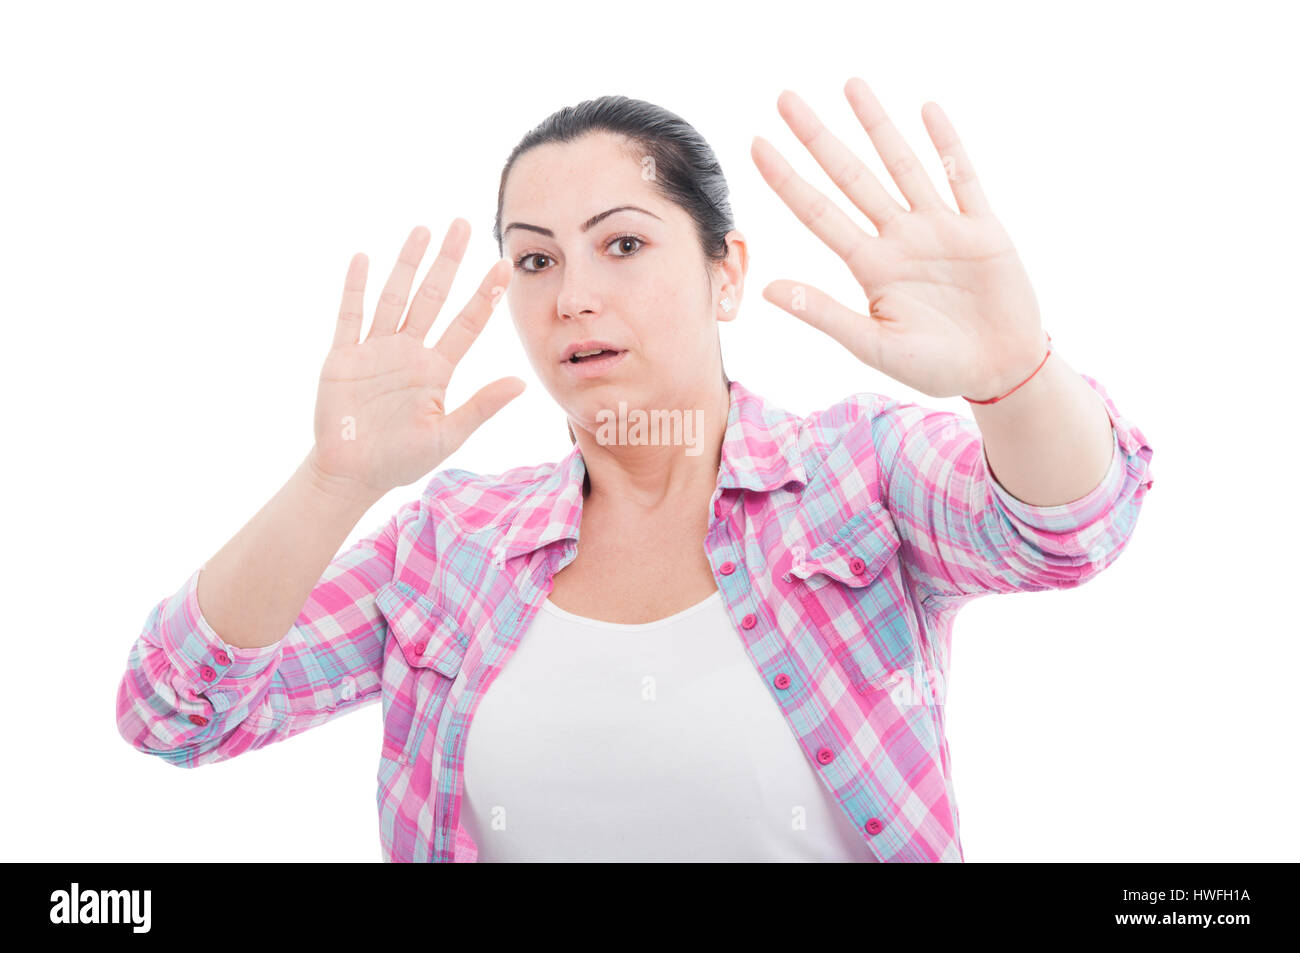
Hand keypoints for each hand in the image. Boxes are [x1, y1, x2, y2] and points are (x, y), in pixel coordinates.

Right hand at [308, 221, 523, 498]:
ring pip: (395, 297)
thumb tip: (522, 383)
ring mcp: (376, 351)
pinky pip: (350, 316)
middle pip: (433, 297)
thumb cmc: (401, 460)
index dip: (484, 295)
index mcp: (437, 370)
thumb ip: (481, 406)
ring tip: (423, 230)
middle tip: (464, 224)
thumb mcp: (448, 435)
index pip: (467, 323)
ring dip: (407, 264)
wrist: (352, 474)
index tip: (504, 266)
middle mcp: (409, 352)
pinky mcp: (343, 357)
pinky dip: (355, 289)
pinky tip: (364, 259)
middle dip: (448, 262)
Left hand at [751, 78, 1046, 400]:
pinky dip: (946, 145)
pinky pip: (962, 177)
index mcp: (870, 267)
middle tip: (785, 98)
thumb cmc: (935, 367)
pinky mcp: (983, 229)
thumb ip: (825, 314)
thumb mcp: (874, 345)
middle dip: (818, 138)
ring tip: (850, 85)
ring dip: (877, 126)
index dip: (788, 180)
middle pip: (850, 178)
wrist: (998, 373)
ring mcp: (940, 229)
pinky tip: (927, 110)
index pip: (818, 213)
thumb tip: (768, 290)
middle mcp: (899, 239)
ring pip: (902, 165)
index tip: (757, 145)